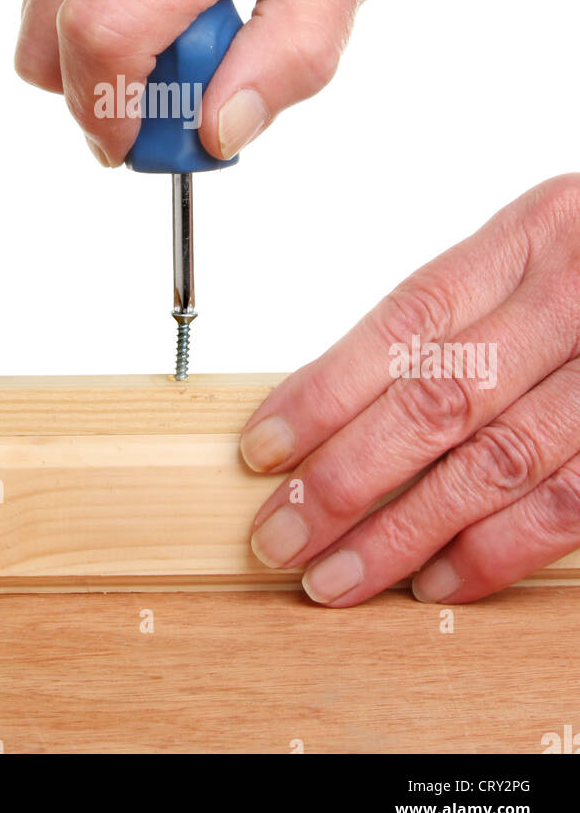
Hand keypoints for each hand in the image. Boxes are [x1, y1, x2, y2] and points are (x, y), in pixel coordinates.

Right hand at [15, 0, 421, 165]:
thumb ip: (288, 61)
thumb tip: (217, 131)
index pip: (103, 34)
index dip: (107, 113)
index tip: (137, 145)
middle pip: (46, 40)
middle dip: (95, 95)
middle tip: (167, 93)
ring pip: (36, 11)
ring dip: (93, 45)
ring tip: (179, 20)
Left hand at [242, 176, 579, 604]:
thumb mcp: (541, 240)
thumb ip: (465, 304)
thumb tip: (343, 395)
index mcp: (535, 232)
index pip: (409, 317)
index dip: (328, 388)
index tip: (265, 445)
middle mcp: (579, 296)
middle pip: (442, 398)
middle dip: (347, 477)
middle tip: (278, 531)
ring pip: (500, 464)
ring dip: (405, 531)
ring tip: (333, 573)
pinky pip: (570, 505)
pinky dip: (496, 552)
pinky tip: (435, 579)